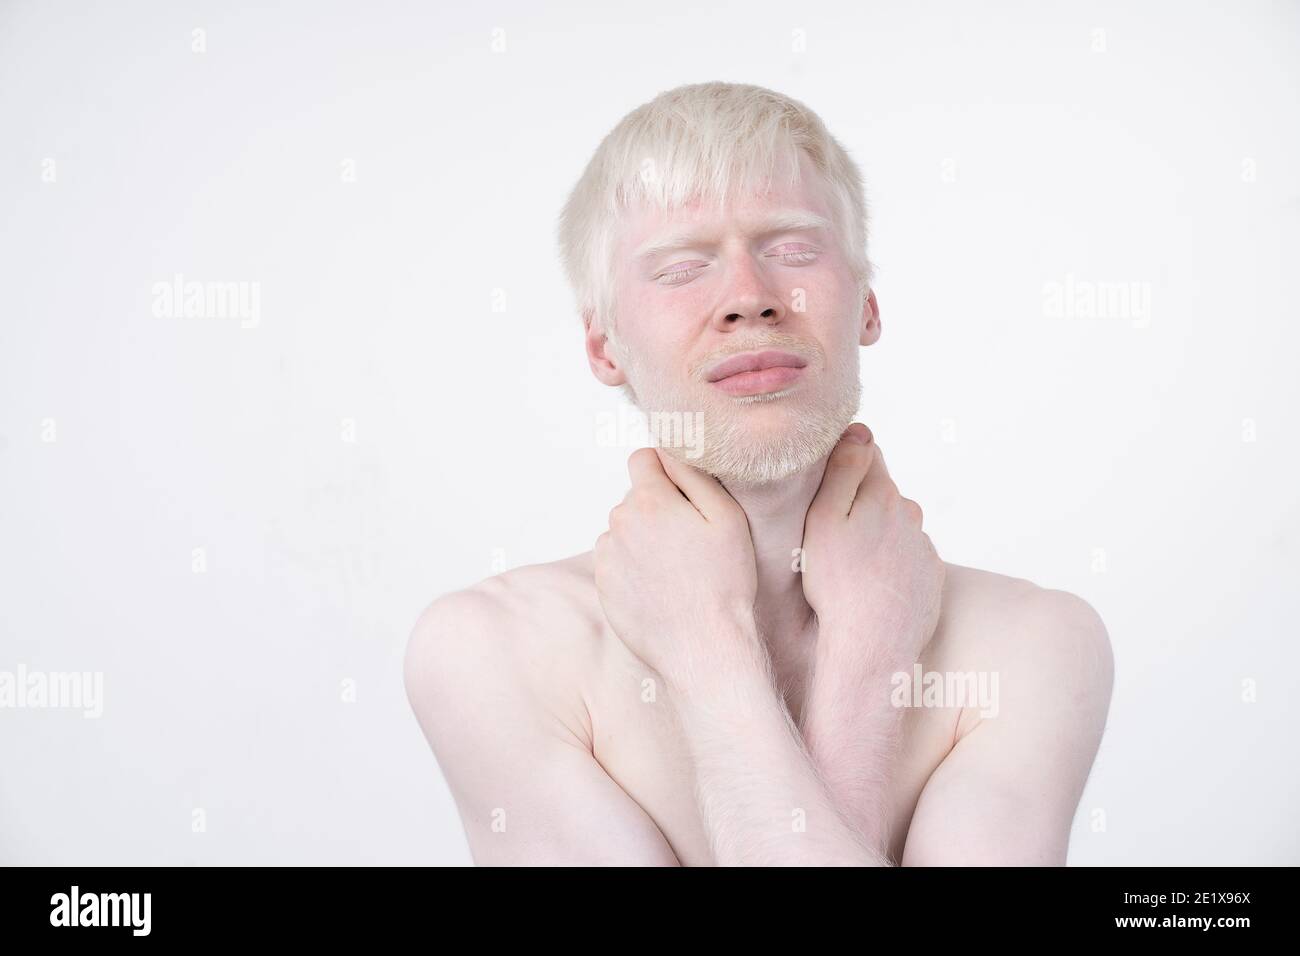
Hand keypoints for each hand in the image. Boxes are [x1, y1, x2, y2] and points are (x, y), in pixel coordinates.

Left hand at [594, 447, 761, 689]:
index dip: (665, 470)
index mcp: (649, 500)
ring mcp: (607, 557)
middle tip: (690, 540)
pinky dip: (634, 567)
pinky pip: (616, 561)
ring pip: (625, 530)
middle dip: (658, 508)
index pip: (643, 458)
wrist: (703, 646)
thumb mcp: (726, 518)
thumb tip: (671, 449)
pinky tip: (661, 587)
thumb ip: (694, 475)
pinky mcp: (603, 586)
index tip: (684, 493)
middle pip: (635, 497)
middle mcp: (618, 523)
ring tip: (677, 569)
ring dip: (644, 539)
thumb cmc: (723, 582)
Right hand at [799, 424, 943, 667]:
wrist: (873, 645)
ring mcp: (924, 548)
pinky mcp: (931, 578)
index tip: (827, 484)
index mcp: (884, 495)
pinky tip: (871, 586)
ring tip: (850, 567)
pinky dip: (891, 565)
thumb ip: (843, 471)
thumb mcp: (824, 520)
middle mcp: (912, 515)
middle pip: (882, 494)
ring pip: (895, 528)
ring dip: (876, 537)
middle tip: (831, 536)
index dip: (845, 464)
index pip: (868, 454)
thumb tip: (860, 430)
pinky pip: (907, 559)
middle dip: (860, 504)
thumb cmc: (838, 585)